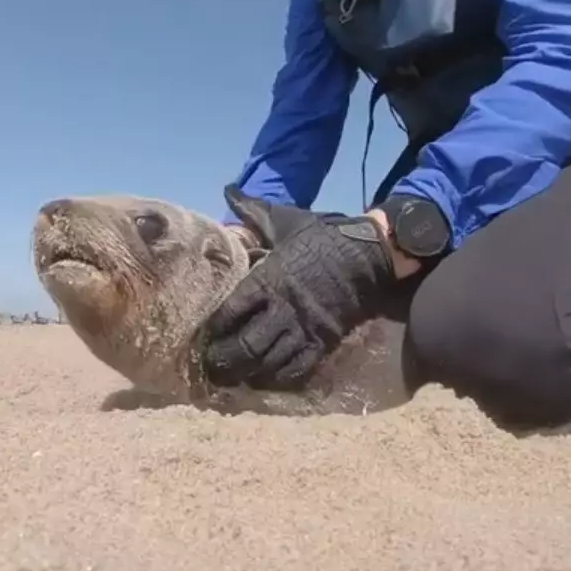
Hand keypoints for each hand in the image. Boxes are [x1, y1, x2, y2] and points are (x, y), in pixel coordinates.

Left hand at [203, 192, 396, 390]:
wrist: (368, 255)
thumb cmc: (323, 237)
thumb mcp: (285, 221)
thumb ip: (253, 213)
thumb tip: (228, 190)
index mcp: (268, 279)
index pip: (231, 311)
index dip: (214, 328)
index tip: (202, 336)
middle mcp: (282, 308)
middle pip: (245, 345)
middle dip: (224, 360)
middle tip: (210, 368)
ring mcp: (303, 328)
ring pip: (268, 361)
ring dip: (247, 373)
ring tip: (230, 380)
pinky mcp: (323, 341)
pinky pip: (298, 369)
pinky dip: (278, 379)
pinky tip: (264, 380)